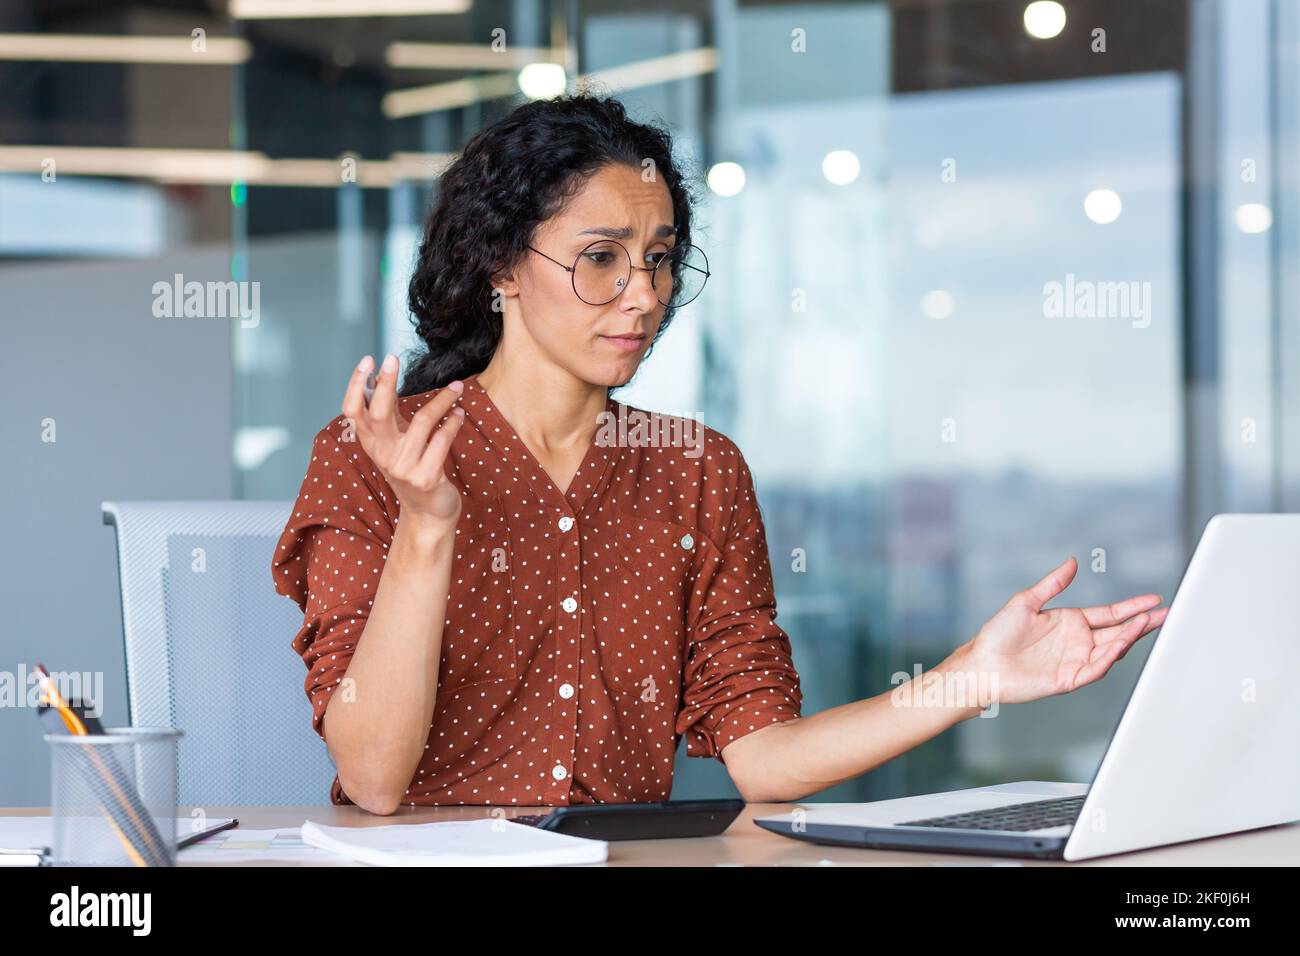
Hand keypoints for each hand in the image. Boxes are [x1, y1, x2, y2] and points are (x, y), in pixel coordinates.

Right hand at [340, 353, 465, 529]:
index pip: (353, 411)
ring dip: (443, 400)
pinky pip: (442, 440)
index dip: (356, 386)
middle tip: (392, 358)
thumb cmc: (413, 467)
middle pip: (378, 413)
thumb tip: (382, 376)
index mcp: (371, 444)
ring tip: (457, 387)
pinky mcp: (427, 478)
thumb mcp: (396, 441)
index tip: (368, 361)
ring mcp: (404, 468)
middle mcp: (383, 456)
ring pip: (423, 421)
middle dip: (385, 383)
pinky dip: (453, 423)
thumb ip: (390, 414)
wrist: (429, 512)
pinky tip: (459, 414)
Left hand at [954, 557, 1168, 705]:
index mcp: (1071, 623)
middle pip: (1118, 632)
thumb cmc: (998, 634)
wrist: (981, 663)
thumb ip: (1053, 583)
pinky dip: (1109, 657)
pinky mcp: (1068, 679)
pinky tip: (1121, 644)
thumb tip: (1072, 561)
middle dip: (1143, 623)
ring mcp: (1075, 661)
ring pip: (1112, 650)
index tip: (1154, 599)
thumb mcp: (1026, 601)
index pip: (1110, 614)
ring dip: (1130, 637)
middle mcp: (1078, 642)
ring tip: (1146, 622)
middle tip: (1166, 613)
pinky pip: (1095, 668)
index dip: (1132, 608)